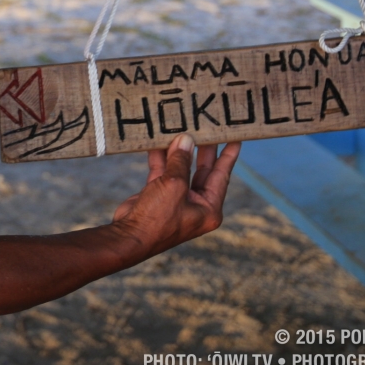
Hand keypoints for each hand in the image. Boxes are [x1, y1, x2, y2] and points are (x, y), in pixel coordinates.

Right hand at [112, 134, 240, 253]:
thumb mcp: (174, 186)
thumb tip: (185, 140)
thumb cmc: (157, 218)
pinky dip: (160, 157)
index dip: (228, 155)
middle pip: (203, 170)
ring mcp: (176, 199)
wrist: (128, 237)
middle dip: (204, 149)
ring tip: (183, 127)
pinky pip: (163, 171)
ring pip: (181, 169)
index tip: (236, 137)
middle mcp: (195, 204)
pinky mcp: (158, 195)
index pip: (222, 175)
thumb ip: (181, 161)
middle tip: (209, 128)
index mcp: (208, 208)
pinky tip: (158, 140)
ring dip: (179, 151)